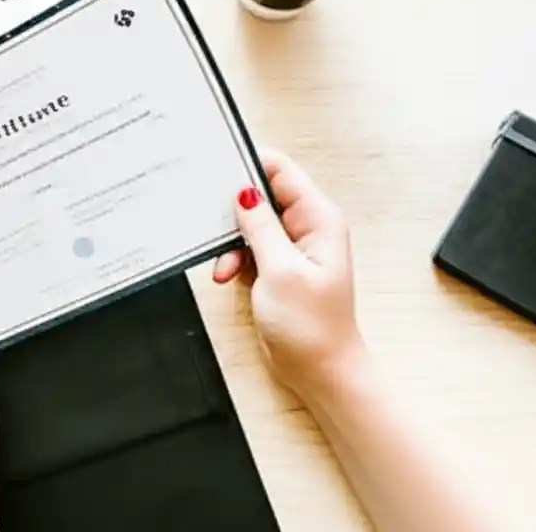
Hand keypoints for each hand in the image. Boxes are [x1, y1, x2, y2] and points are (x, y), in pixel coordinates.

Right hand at [212, 150, 364, 395]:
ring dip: (232, 242)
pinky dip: (234, 259)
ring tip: (226, 265)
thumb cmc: (312, 327)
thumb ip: (260, 227)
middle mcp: (307, 228)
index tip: (220, 170)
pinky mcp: (277, 267)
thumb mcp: (280, 269)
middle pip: (263, 196)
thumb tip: (245, 193)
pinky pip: (249, 249)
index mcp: (318, 219)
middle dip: (235, 212)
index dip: (250, 165)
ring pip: (251, 225)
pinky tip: (228, 275)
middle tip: (216, 226)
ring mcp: (292, 248)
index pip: (282, 172)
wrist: (319, 370)